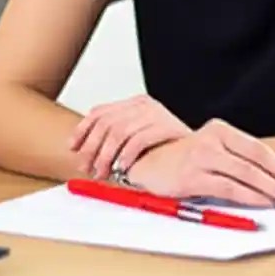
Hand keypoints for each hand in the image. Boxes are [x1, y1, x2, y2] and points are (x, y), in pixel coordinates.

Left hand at [68, 95, 192, 179]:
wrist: (201, 154)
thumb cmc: (166, 151)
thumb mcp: (137, 140)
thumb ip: (114, 139)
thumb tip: (80, 151)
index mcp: (133, 103)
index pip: (99, 111)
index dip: (82, 130)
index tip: (73, 148)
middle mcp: (143, 104)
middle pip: (106, 122)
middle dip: (91, 147)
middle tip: (85, 166)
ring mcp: (156, 113)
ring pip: (118, 132)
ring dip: (106, 155)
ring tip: (102, 172)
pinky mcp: (167, 125)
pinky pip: (138, 140)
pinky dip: (125, 156)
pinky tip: (121, 168)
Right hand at [126, 119, 274, 207]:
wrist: (145, 165)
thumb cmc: (181, 161)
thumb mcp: (210, 151)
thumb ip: (236, 159)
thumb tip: (272, 180)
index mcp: (219, 130)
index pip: (259, 148)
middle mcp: (210, 139)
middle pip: (256, 161)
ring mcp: (201, 157)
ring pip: (247, 175)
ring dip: (271, 191)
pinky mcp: (192, 177)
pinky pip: (229, 188)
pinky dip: (250, 197)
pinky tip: (262, 203)